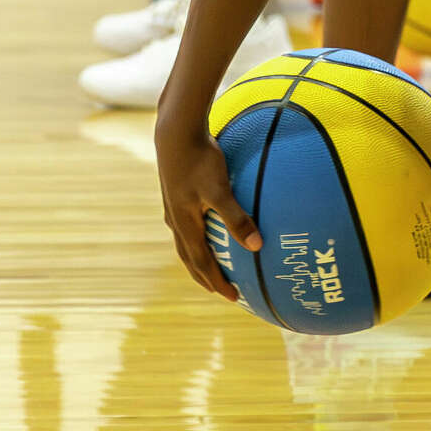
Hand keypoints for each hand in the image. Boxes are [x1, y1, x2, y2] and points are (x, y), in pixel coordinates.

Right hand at [156, 121, 261, 299]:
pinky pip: (187, 225)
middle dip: (206, 277)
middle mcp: (176, 221)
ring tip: (212, 266)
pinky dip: (198, 238)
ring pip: (185, 243)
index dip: (217, 283)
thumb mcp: (219, 190)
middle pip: (190, 259)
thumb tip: (257, 245)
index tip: (234, 297)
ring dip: (198, 259)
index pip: (201, 264)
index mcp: (185, 225)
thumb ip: (236, 217)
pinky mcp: (176, 194)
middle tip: (223, 290)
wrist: (175, 133)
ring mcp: (174, 208)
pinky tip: (209, 226)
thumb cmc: (199, 160)